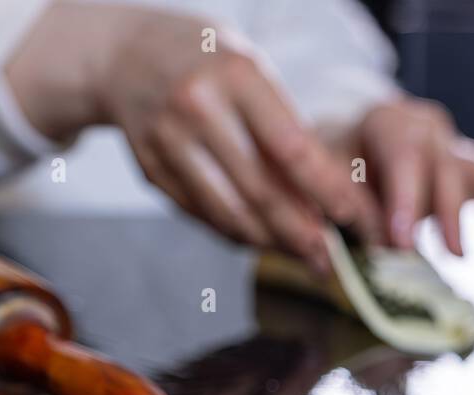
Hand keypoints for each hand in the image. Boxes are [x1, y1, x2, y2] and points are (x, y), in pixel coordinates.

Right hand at [9, 3, 375, 270]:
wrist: (124, 56)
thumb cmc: (208, 62)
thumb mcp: (252, 71)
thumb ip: (283, 125)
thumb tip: (325, 195)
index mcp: (236, 75)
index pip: (291, 147)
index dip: (324, 189)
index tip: (349, 214)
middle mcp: (197, 107)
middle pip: (260, 190)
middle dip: (300, 232)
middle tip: (328, 258)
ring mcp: (167, 141)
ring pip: (229, 212)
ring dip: (269, 242)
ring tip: (300, 256)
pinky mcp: (150, 170)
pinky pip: (202, 215)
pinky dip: (235, 233)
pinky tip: (259, 240)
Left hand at [341, 98, 473, 253]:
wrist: (354, 143)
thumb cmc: (338, 168)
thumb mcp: (328, 183)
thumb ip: (350, 211)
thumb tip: (379, 246)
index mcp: (389, 126)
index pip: (403, 158)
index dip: (404, 200)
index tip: (402, 242)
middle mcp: (431, 131)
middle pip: (450, 168)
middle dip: (451, 213)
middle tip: (452, 253)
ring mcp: (458, 149)